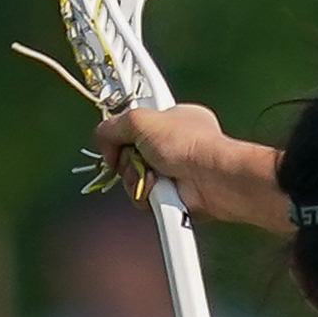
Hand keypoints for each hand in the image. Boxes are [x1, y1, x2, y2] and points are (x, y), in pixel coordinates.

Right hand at [90, 105, 292, 232]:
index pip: (136, 123)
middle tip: (139, 157)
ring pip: (133, 178)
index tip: (119, 135)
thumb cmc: (188, 144)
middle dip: (126, 159)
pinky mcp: (172, 196)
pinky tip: (159, 190)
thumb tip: (105, 140)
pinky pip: (143, 198)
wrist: (212, 178)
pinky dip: (145, 195)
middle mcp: (174, 145)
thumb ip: (114, 124)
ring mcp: (173, 171)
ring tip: (153, 176)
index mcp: (173, 119)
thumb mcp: (141, 119)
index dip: (124, 131)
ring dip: (135, 179)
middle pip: (128, 154)